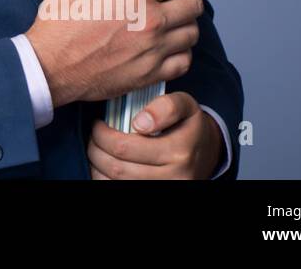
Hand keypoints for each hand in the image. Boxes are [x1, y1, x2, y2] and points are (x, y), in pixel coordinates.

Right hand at [24, 0, 203, 106]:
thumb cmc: (58, 25)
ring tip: (174, 18)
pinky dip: (182, 51)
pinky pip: (184, 61)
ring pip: (193, 32)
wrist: (50, 68)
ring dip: (186, 22)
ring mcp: (154, 50)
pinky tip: (169, 45)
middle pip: (194, 4)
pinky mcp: (151, 74)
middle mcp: (152, 22)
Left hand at [87, 92, 223, 178]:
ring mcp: (165, 189)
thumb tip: (140, 122)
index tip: (99, 124)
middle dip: (96, 149)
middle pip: (117, 168)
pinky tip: (105, 166)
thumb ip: (166, 106)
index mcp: (179, 151)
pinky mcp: (156, 195)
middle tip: (94, 136)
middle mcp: (174, 177)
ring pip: (116, 183)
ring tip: (97, 150)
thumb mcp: (185, 105)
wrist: (206, 154)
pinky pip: (118, 191)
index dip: (102, 135)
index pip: (124, 147)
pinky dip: (105, 179)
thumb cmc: (188, 126)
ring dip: (98, 166)